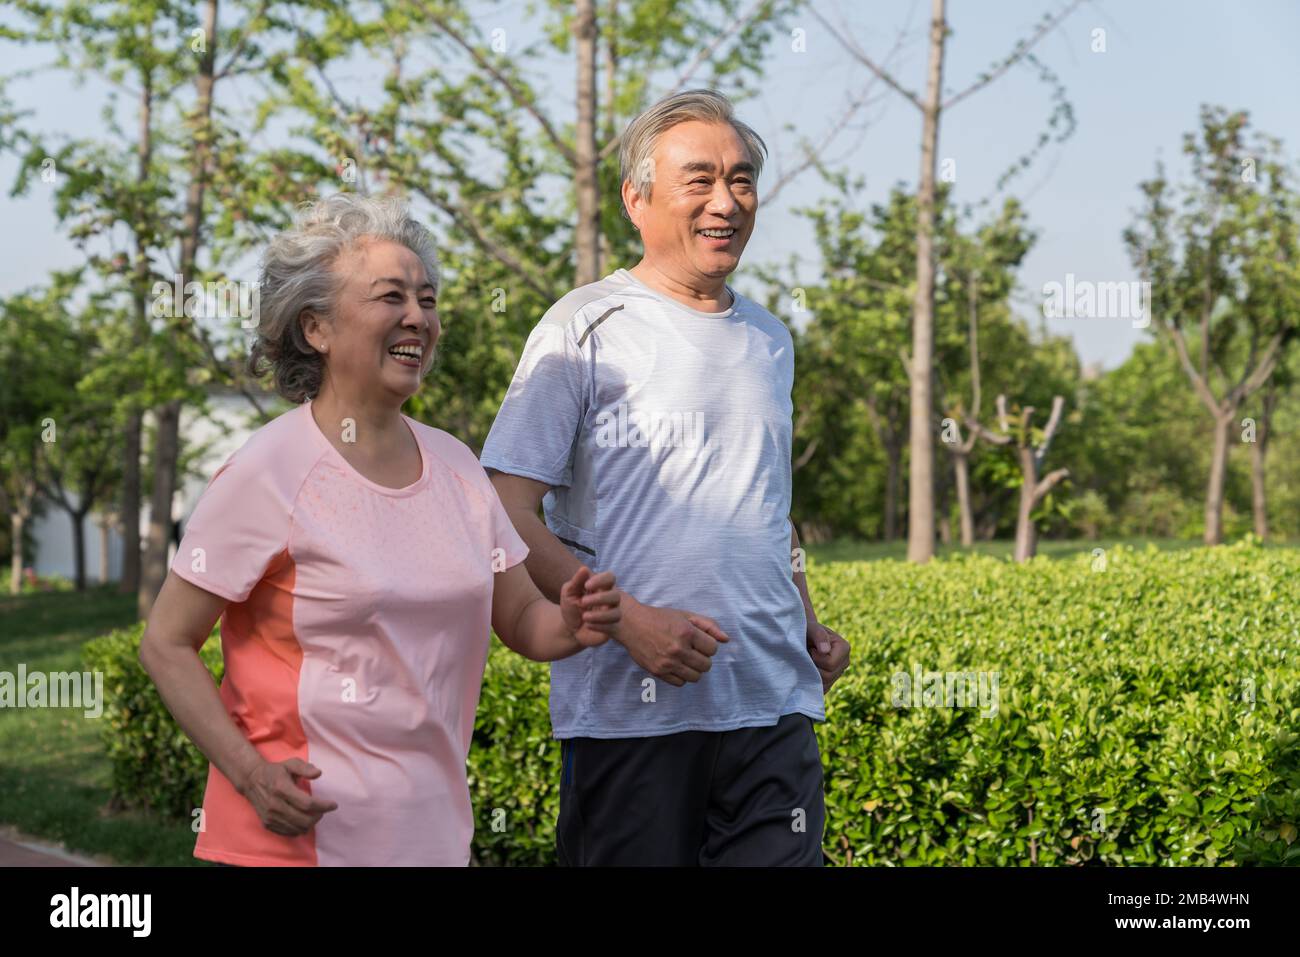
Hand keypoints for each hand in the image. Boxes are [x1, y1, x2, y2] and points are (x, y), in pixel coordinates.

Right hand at [239, 757, 337, 836]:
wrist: (251, 781)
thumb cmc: (275, 771)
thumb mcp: (291, 763)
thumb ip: (305, 768)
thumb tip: (318, 773)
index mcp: (282, 789)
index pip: (307, 804)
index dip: (323, 806)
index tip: (333, 804)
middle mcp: (275, 805)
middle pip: (304, 819)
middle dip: (319, 816)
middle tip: (323, 810)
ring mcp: (270, 817)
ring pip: (297, 828)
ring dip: (310, 823)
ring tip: (315, 814)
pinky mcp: (267, 824)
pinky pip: (288, 833)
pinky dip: (300, 828)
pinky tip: (303, 820)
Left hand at [559, 565, 620, 647]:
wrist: (569, 629)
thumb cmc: (572, 607)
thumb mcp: (569, 592)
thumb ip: (577, 581)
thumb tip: (584, 568)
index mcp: (601, 587)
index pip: (610, 577)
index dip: (601, 580)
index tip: (586, 585)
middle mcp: (609, 600)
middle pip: (616, 595)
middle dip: (600, 598)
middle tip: (583, 602)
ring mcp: (611, 615)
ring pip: (616, 613)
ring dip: (599, 615)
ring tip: (584, 617)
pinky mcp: (610, 629)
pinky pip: (611, 627)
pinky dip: (599, 625)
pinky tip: (588, 625)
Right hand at [613, 596, 730, 686]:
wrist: (631, 624)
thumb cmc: (660, 618)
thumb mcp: (685, 615)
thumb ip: (708, 625)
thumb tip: (726, 639)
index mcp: (687, 633)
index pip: (713, 649)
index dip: (709, 645)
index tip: (700, 642)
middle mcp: (678, 649)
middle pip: (706, 665)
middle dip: (703, 658)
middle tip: (693, 651)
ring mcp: (667, 662)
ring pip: (695, 677)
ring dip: (694, 669)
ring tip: (686, 659)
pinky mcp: (658, 672)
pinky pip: (680, 683)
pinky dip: (681, 676)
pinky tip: (676, 666)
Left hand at [807, 622, 849, 692]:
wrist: (801, 636)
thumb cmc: (805, 629)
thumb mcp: (810, 627)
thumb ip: (818, 634)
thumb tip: (825, 650)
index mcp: (844, 648)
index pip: (830, 664)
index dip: (816, 658)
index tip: (811, 649)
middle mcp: (844, 662)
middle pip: (828, 676)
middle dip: (813, 667)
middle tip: (807, 656)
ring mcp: (838, 673)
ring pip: (824, 685)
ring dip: (811, 674)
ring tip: (808, 661)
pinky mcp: (830, 682)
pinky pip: (821, 689)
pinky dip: (811, 682)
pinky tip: (808, 670)